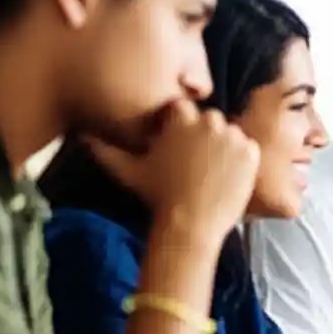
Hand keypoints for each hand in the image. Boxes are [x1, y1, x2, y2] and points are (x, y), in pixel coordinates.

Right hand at [88, 99, 259, 242]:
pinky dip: (241, 160)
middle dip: (203, 135)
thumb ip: (105, 151)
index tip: (177, 146)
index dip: (179, 127)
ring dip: (223, 146)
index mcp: (181, 118)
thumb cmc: (158, 196)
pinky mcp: (251, 152)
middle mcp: (209, 120)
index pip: (182, 109)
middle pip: (209, 119)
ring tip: (212, 172)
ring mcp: (233, 135)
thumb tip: (81, 137)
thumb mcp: (128, 172)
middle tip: (196, 162)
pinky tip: (227, 176)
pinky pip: (248, 148)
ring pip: (229, 133)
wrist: (191, 224)